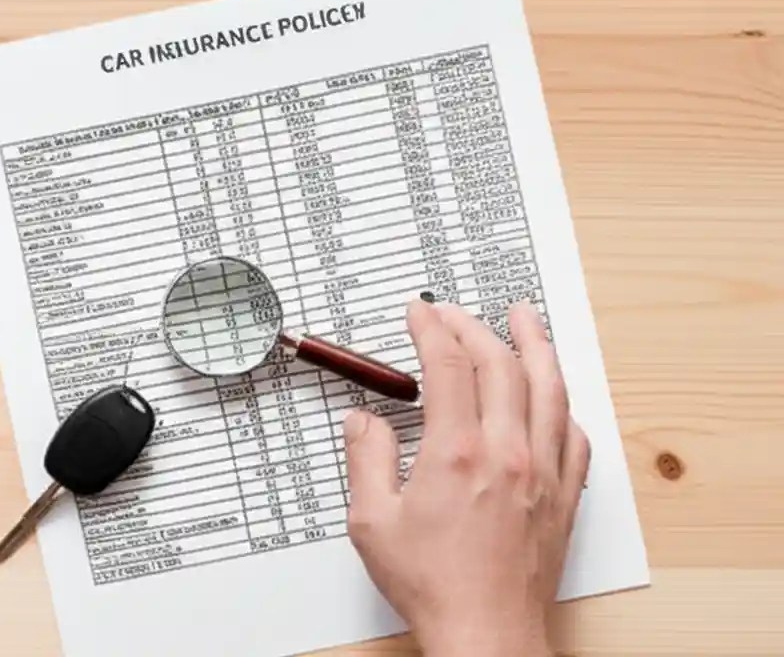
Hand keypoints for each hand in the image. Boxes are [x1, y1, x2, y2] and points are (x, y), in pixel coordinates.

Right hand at [342, 300, 589, 656]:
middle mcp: (507, 453)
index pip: (448, 365)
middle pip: (501, 364)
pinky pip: (574, 436)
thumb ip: (365, 460)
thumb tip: (363, 422)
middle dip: (475, 326)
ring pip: (549, 389)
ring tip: (524, 317)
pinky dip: (562, 405)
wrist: (485, 633)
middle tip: (455, 312)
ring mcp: (541, 473)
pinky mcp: (561, 498)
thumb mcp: (372, 521)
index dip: (432, 328)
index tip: (420, 312)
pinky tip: (552, 396)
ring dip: (535, 344)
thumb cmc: (432, 585)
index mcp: (457, 453)